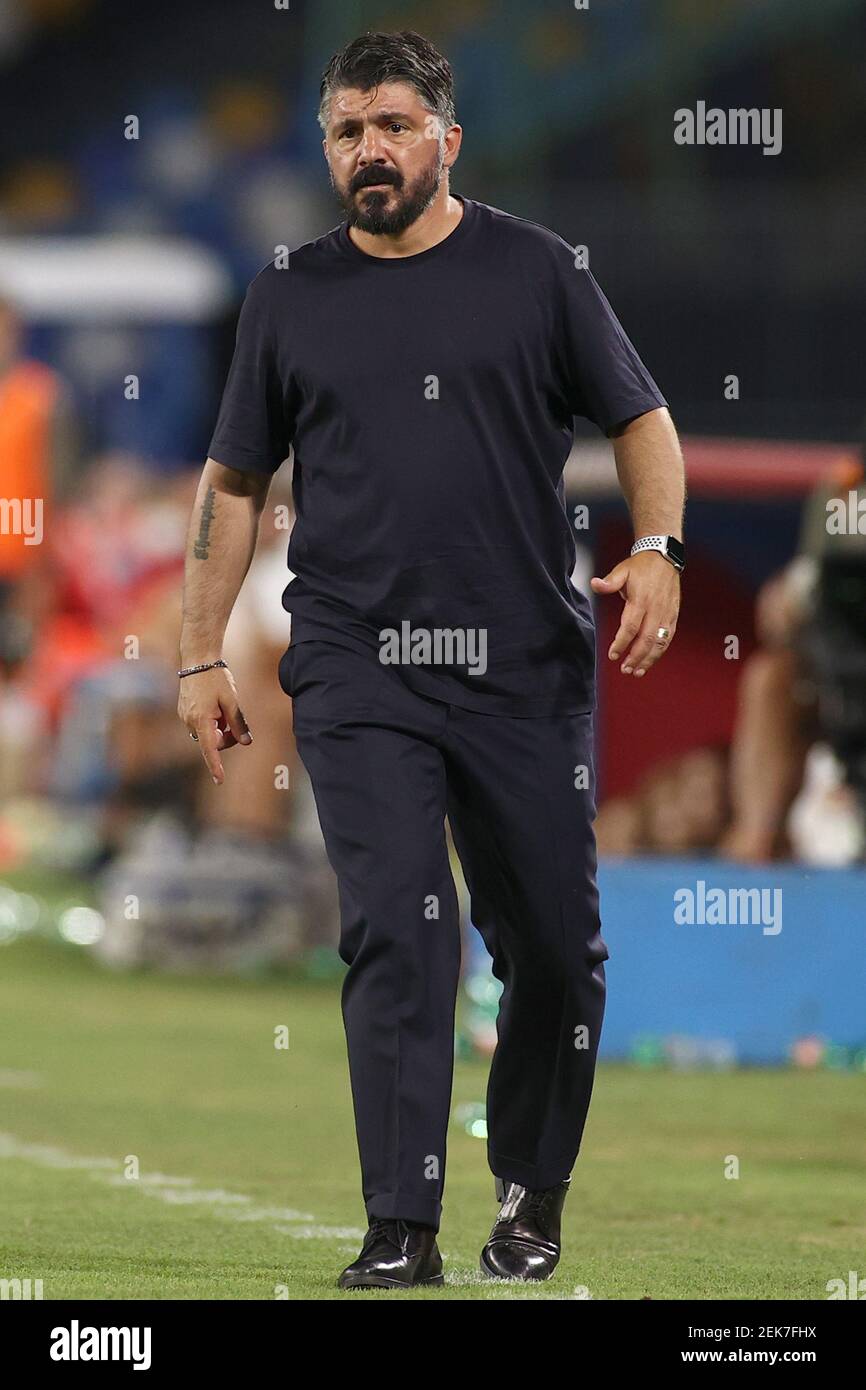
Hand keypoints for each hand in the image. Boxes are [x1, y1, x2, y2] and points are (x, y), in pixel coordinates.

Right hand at [177, 665, 251, 783]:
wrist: (197, 659)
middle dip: (226, 737)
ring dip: (219, 728)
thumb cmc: (216, 678)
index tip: (219, 780)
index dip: (215, 766)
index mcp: (201, 720)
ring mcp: (185, 717)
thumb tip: (246, 742)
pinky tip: (214, 704)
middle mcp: (189, 721)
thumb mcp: (232, 700)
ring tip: (223, 707)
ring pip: (207, 734)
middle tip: (234, 720)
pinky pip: (201, 725)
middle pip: (213, 742)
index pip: (210, 749)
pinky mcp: (184, 712)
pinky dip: (211, 721)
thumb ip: (239, 723)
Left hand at [590, 551, 679, 677]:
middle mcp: (655, 609)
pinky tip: (651, 660)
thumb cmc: (641, 566)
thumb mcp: (622, 570)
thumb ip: (609, 582)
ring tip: (638, 671)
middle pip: (646, 639)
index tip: (613, 655)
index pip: (630, 627)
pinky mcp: (673, 615)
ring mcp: (666, 613)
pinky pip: (668, 637)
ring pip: (659, 642)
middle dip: (635, 657)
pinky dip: (660, 651)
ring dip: (649, 659)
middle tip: (624, 669)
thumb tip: (595, 584)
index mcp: (641, 600)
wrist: (664, 557)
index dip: (621, 643)